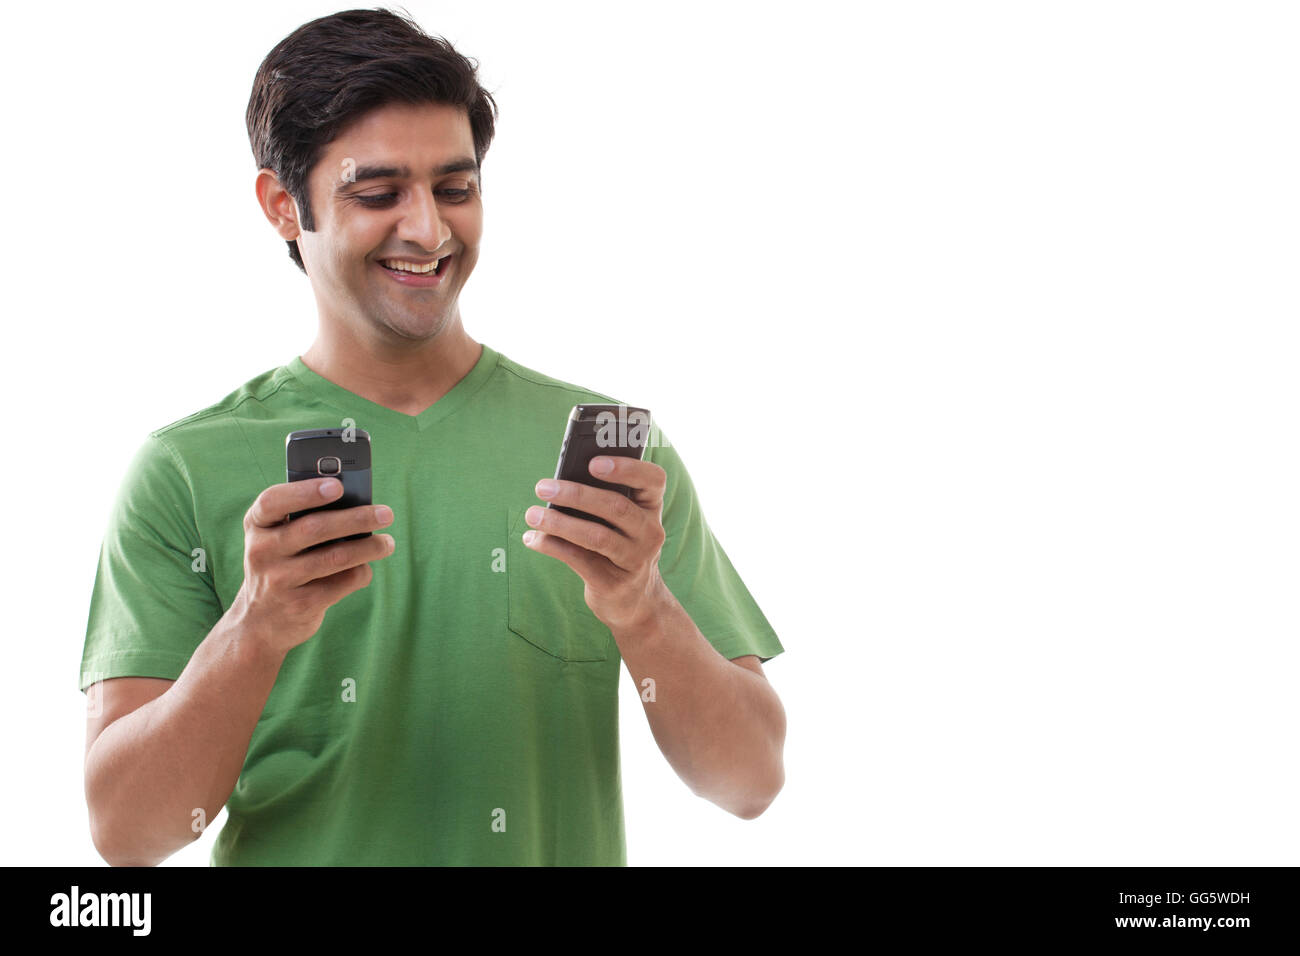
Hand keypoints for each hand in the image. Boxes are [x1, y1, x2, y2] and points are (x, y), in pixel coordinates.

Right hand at [232, 477, 395, 656]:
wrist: (260, 621)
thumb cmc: (281, 563)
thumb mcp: (278, 538)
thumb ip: (305, 518)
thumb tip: (359, 505)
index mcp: (257, 524)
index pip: (273, 501)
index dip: (306, 492)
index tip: (338, 486)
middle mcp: (262, 551)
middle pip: (313, 528)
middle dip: (356, 519)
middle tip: (386, 514)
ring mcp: (279, 580)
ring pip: (335, 557)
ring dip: (368, 547)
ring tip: (387, 543)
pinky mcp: (301, 604)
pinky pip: (343, 582)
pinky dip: (361, 572)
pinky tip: (365, 568)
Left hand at [523, 456, 668, 632]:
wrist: (635, 601)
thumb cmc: (618, 545)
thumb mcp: (621, 522)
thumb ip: (600, 500)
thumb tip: (558, 483)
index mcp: (652, 507)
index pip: (653, 479)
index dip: (627, 468)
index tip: (593, 462)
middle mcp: (650, 532)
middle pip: (616, 507)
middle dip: (576, 494)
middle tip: (542, 487)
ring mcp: (635, 560)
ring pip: (596, 536)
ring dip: (559, 523)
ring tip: (531, 514)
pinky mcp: (613, 583)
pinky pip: (579, 560)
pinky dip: (552, 546)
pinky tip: (532, 538)